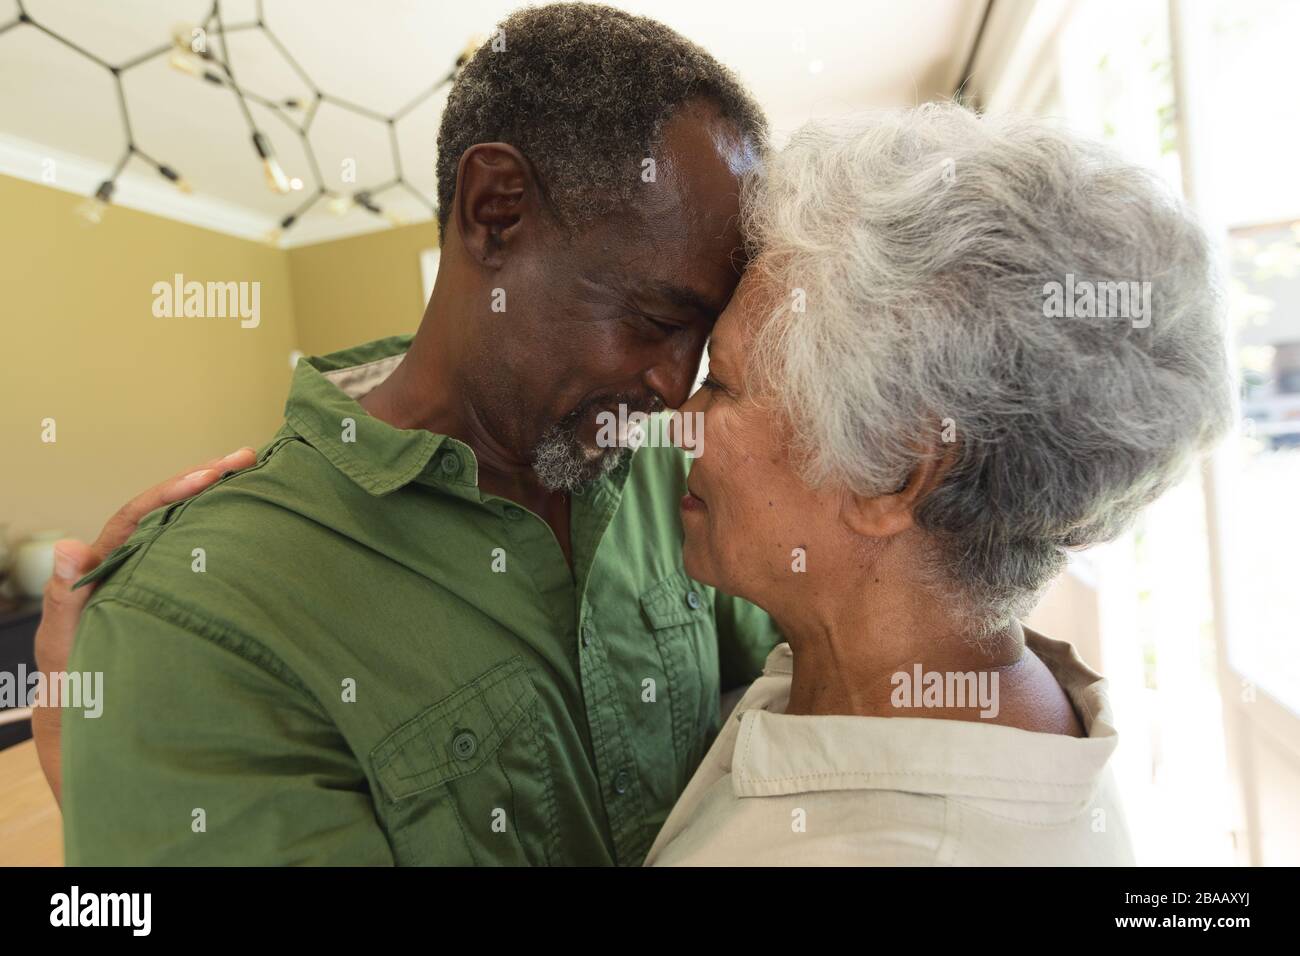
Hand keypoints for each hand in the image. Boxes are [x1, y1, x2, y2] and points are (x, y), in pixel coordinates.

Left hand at [31, 448, 256, 803]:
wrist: (114, 782)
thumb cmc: (82, 734)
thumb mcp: (66, 673)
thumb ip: (66, 614)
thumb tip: (70, 545)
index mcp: (101, 589)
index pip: (136, 523)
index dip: (174, 492)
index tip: (217, 472)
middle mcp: (134, 589)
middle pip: (168, 521)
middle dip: (207, 485)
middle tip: (251, 460)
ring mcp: (164, 606)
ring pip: (191, 546)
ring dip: (223, 512)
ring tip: (264, 486)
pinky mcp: (194, 628)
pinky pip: (212, 583)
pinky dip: (235, 554)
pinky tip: (265, 544)